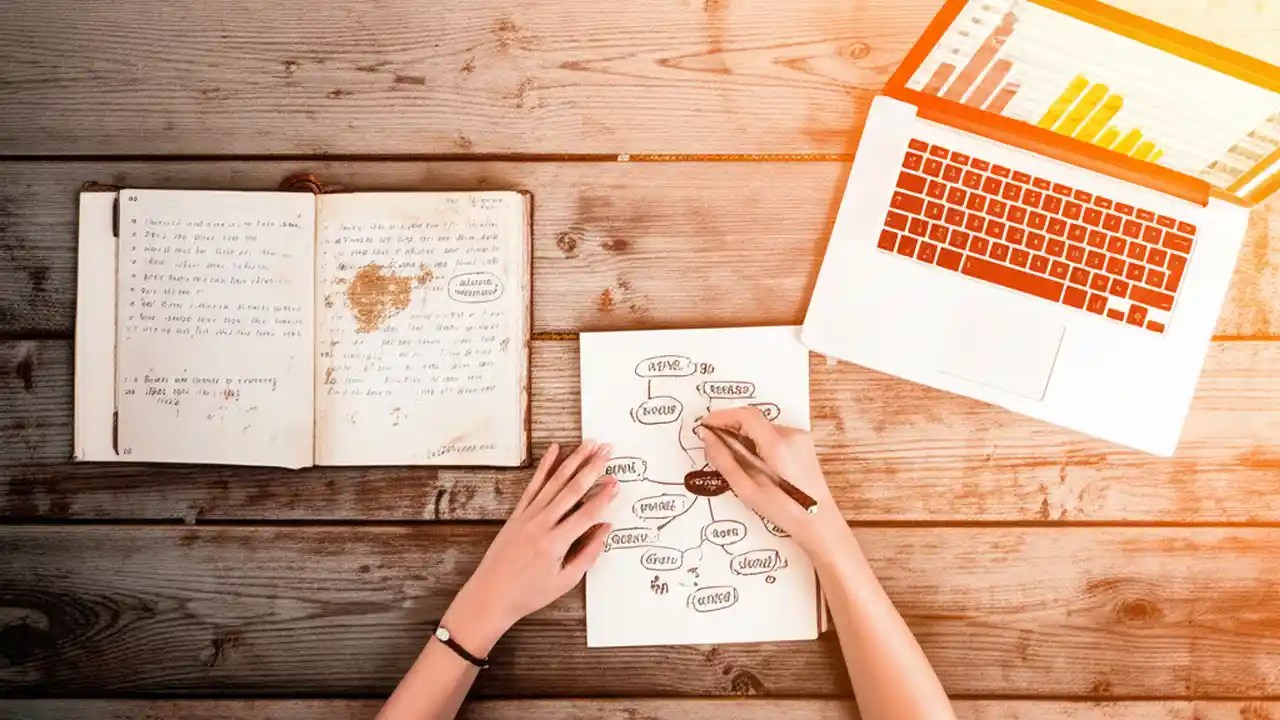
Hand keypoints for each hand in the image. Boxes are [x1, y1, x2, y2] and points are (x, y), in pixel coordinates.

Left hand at [442, 442, 616, 652]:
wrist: (491, 595)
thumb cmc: (529, 594)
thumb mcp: (565, 581)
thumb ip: (588, 553)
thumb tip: (605, 529)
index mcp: (555, 543)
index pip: (587, 513)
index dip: (604, 497)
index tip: (617, 483)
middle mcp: (541, 524)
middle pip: (572, 489)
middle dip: (592, 468)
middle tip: (607, 450)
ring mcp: (527, 516)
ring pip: (555, 481)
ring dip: (573, 460)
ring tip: (588, 444)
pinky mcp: (517, 514)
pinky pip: (534, 485)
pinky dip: (545, 467)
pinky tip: (555, 450)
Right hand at [700, 407, 851, 563]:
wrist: (820, 524)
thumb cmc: (786, 512)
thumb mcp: (748, 490)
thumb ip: (725, 461)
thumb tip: (708, 438)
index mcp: (779, 446)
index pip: (746, 416)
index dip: (722, 416)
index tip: (705, 424)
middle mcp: (792, 436)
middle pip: (753, 419)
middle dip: (730, 426)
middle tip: (713, 442)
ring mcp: (800, 439)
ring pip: (762, 427)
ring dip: (744, 435)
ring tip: (733, 457)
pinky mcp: (803, 444)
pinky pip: (773, 435)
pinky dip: (757, 441)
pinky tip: (752, 461)